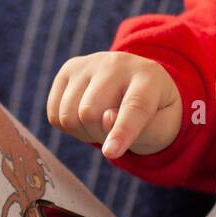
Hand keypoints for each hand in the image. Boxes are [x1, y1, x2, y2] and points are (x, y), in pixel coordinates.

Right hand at [46, 51, 181, 157]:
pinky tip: (86, 117)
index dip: (122, 131)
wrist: (140, 85)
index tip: (111, 153)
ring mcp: (90, 63)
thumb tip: (106, 119)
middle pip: (89, 113)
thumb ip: (141, 130)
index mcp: (149, 76)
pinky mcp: (68, 69)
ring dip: (83, 132)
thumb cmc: (155, 114)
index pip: (134, 106)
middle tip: (116, 133)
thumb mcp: (161, 128)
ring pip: (68, 115)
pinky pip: (54, 113)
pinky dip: (69, 127)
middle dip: (98, 135)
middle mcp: (117, 63)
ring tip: (102, 122)